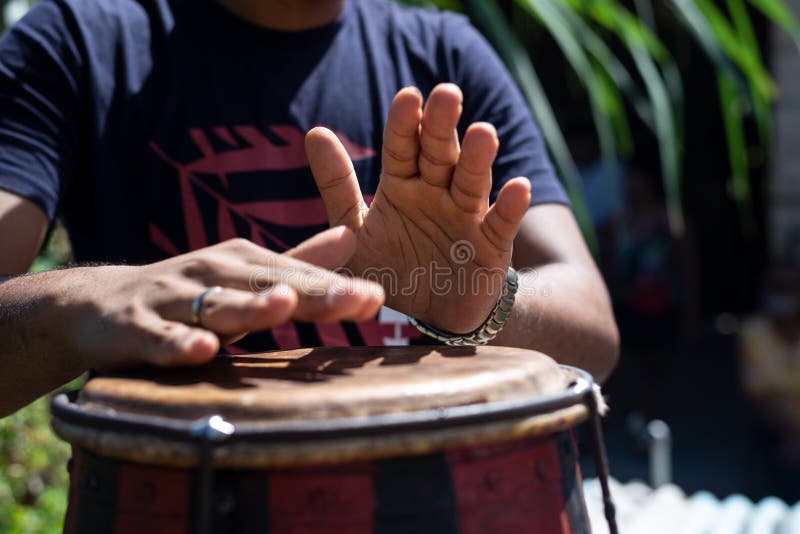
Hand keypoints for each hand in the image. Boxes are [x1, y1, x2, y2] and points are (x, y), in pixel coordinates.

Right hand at [47, 227, 383, 370]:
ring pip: (217, 305)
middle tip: (356, 300)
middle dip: (314, 293)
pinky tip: (201, 350)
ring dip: (250, 306)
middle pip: (268, 285)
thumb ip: (297, 263)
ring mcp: (173, 298)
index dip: (337, 289)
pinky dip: (179, 343)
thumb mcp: (243, 274)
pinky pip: (160, 338)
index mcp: (242, 261)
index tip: (377, 299)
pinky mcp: (136, 326)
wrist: (97, 302)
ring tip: (283, 305)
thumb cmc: (188, 292)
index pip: (298, 276)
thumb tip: (352, 236)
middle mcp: (213, 272)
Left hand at [306, 84, 530, 332]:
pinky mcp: (492, 244)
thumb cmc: (394, 267)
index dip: (405, 123)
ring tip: (483, 133)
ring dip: (478, 158)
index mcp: (404, 183)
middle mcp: (437, 191)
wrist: (434, 313)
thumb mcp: (357, 230)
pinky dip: (510, 207)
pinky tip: (518, 186)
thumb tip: (315, 131)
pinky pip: (502, 224)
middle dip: (443, 126)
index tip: (407, 96)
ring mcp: (467, 215)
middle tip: (447, 94)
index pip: (402, 146)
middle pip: (439, 154)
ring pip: (471, 182)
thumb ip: (338, 186)